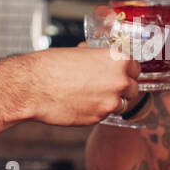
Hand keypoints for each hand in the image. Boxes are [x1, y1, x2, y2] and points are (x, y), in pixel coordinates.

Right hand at [24, 47, 140, 124]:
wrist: (32, 86)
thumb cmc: (51, 66)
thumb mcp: (81, 52)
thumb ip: (99, 57)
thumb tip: (103, 58)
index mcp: (117, 60)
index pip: (136, 67)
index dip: (127, 71)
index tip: (121, 74)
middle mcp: (119, 81)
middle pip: (134, 88)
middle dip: (122, 88)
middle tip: (107, 87)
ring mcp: (110, 102)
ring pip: (122, 104)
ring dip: (112, 101)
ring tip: (93, 96)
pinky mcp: (99, 118)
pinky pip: (106, 115)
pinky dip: (98, 111)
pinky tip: (82, 103)